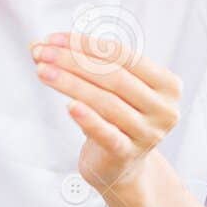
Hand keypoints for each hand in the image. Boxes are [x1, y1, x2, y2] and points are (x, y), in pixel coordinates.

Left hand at [31, 32, 180, 196]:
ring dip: (70, 83)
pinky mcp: (127, 155)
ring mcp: (147, 133)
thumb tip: (40, 46)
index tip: (54, 39)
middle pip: (114, 76)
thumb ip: (85, 65)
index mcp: (166, 85)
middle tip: (42, 52)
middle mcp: (163, 108)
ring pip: (106, 101)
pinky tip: (68, 106)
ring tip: (42, 71)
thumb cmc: (116, 120)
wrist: (120, 167)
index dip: (87, 44)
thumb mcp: (109, 89)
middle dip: (73, 61)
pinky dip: (87, 118)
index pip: (123, 55)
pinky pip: (106, 133)